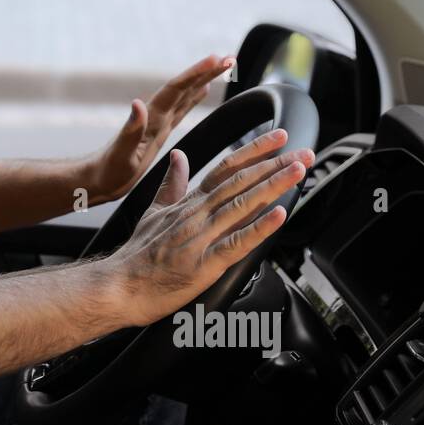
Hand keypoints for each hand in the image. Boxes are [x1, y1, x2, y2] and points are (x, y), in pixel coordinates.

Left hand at [85, 54, 234, 203]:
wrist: (97, 179)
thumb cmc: (108, 171)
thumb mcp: (120, 154)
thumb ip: (131, 130)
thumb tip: (138, 103)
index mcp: (150, 119)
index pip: (175, 90)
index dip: (194, 73)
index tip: (215, 58)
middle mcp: (156, 116)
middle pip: (184, 87)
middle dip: (206, 71)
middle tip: (230, 57)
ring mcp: (159, 123)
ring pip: (185, 95)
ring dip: (203, 79)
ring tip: (223, 65)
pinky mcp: (160, 132)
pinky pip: (182, 110)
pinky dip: (194, 97)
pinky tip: (203, 90)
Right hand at [109, 127, 312, 326]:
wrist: (119, 286)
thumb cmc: (137, 255)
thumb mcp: (153, 211)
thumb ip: (171, 184)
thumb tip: (178, 157)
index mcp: (188, 203)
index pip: (225, 168)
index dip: (254, 151)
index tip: (280, 138)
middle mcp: (196, 214)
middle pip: (240, 182)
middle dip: (275, 165)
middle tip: (304, 153)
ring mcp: (200, 237)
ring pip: (242, 206)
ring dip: (272, 187)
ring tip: (298, 172)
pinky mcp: (204, 264)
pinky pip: (236, 242)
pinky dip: (258, 228)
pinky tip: (278, 215)